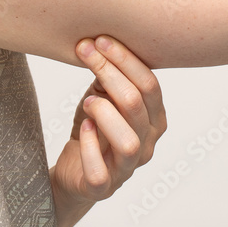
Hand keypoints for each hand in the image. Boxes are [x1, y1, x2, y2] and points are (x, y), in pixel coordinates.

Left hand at [50, 36, 166, 226]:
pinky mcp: (102, 187)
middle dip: (109, 72)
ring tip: (88, 102)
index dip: (125, 59)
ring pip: (128, 141)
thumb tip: (97, 40)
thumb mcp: (102, 96)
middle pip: (136, 104)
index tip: (99, 39)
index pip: (150, 85)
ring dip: (105, 114)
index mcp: (154, 119)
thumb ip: (108, 76)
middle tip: (85, 53)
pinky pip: (100, 171)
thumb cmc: (93, 128)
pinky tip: (83, 129)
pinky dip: (90, 147)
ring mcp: (126, 168)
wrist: (74, 171)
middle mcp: (147, 144)